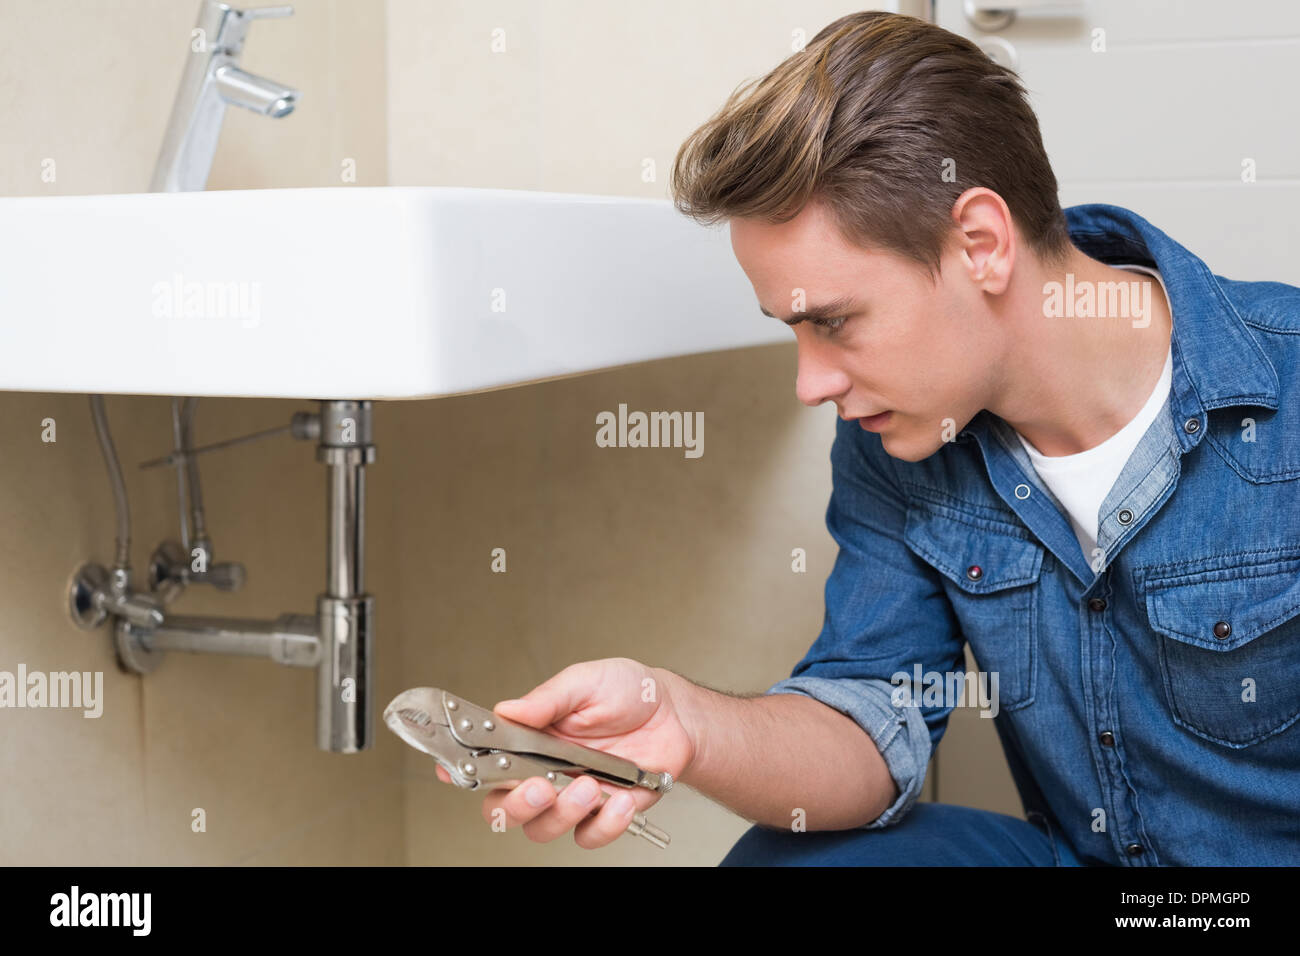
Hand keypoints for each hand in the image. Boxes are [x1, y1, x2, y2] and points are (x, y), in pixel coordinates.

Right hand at [433, 657, 694, 848]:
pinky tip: (622, 797)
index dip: (460, 769)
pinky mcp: (603, 813)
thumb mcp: (586, 681)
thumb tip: (506, 709)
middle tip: (538, 787)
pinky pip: (589, 835)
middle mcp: (543, 771)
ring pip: (542, 827)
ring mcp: (571, 796)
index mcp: (529, 737)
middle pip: (502, 808)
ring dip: (563, 811)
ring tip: (590, 784)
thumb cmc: (627, 691)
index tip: (451, 771)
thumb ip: (547, 698)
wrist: (676, 713)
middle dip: (514, 805)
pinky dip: (605, 822)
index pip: (484, 758)